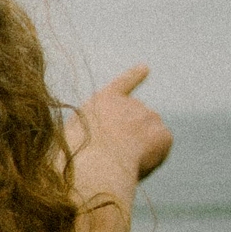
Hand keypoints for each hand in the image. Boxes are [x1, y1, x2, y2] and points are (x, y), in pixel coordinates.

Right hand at [67, 65, 171, 231]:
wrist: (95, 164)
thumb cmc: (73, 158)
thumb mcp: (68, 141)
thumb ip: (85, 138)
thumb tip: (91, 162)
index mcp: (101, 101)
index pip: (122, 85)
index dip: (133, 77)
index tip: (146, 67)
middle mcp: (128, 103)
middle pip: (136, 121)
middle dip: (130, 137)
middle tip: (112, 159)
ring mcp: (148, 116)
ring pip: (149, 135)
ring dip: (140, 148)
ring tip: (120, 163)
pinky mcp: (162, 133)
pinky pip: (161, 147)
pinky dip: (153, 158)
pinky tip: (137, 163)